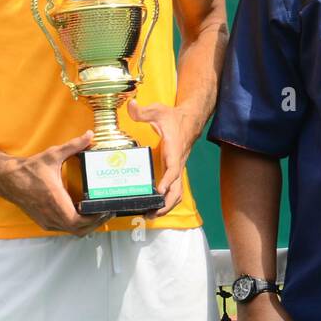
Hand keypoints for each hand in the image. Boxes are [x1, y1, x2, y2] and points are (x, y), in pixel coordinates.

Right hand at [0, 130, 112, 235]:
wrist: (7, 179)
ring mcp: (46, 220)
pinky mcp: (43, 221)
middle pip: (79, 230)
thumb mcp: (53, 155)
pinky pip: (63, 228)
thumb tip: (90, 135)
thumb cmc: (29, 169)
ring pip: (71, 231)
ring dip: (86, 225)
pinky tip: (83, 213)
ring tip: (98, 212)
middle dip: (95, 223)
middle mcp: (50, 214)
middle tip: (107, 211)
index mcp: (54, 200)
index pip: (78, 221)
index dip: (94, 219)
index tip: (106, 210)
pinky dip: (76, 225)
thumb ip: (74, 145)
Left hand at [127, 100, 189, 217]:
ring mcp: (178, 168)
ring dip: (168, 205)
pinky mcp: (175, 170)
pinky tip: (156, 205)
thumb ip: (143, 110)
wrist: (190, 119)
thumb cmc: (173, 117)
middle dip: (167, 202)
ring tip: (152, 214)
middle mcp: (178, 162)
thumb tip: (131, 105)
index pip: (173, 168)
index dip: (168, 180)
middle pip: (177, 188)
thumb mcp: (158, 110)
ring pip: (178, 192)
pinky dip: (167, 200)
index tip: (160, 190)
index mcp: (174, 149)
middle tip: (152, 212)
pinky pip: (174, 189)